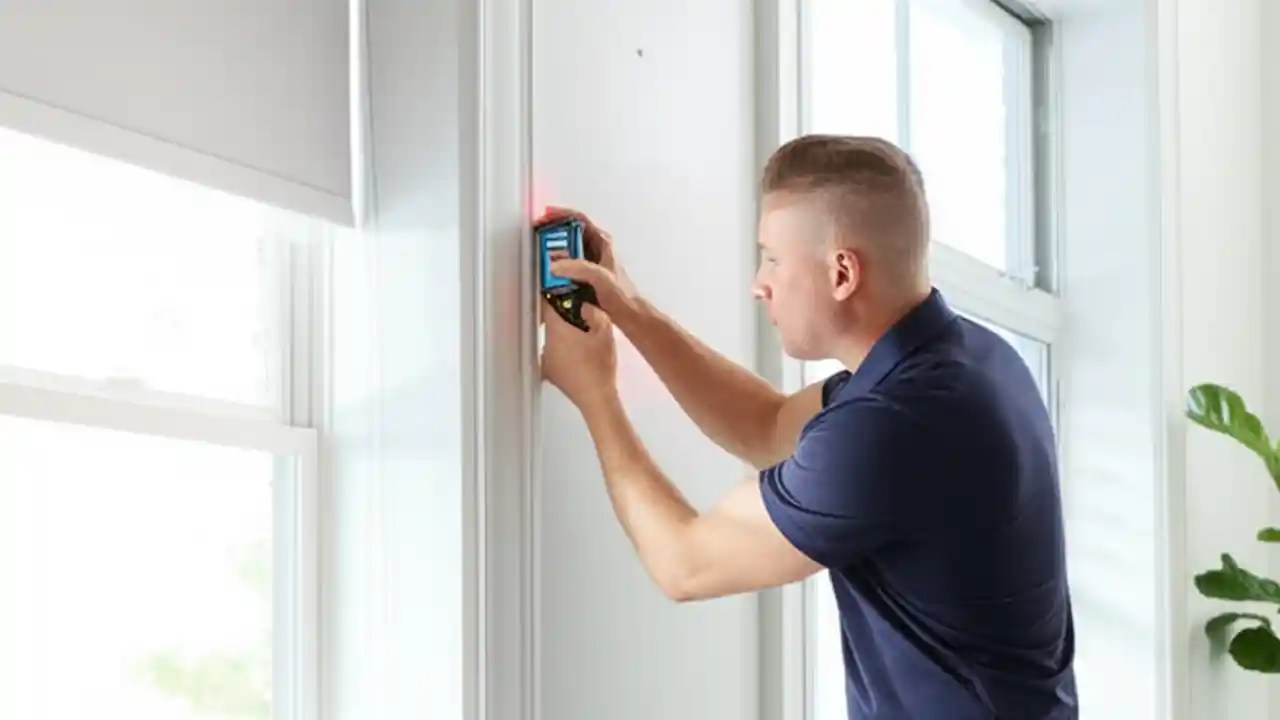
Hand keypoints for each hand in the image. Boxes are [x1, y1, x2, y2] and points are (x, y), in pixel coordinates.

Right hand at [536, 206, 640, 321]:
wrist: (627, 313)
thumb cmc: (621, 294)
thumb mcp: (599, 276)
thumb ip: (578, 268)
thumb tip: (555, 266)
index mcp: (601, 241)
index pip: (578, 219)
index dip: (560, 215)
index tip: (545, 218)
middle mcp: (594, 249)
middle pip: (569, 233)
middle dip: (552, 232)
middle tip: (537, 236)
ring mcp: (588, 262)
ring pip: (566, 249)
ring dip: (552, 250)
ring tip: (538, 252)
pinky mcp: (583, 276)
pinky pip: (565, 266)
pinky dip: (555, 266)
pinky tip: (547, 272)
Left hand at [541, 298, 618, 410]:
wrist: (596, 397)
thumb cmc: (600, 364)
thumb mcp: (605, 331)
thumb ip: (594, 312)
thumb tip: (584, 303)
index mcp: (557, 329)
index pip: (547, 303)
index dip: (554, 294)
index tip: (561, 290)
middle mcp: (546, 342)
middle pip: (548, 321)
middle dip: (561, 315)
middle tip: (576, 312)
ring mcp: (544, 359)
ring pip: (551, 338)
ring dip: (561, 334)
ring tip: (579, 334)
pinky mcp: (549, 373)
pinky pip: (552, 353)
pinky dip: (561, 350)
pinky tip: (575, 353)